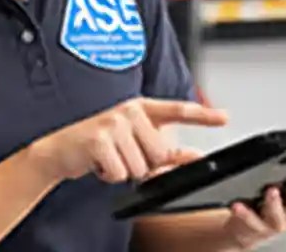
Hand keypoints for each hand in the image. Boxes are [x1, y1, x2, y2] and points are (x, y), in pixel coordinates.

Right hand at [28, 98, 228, 183]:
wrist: (60, 150)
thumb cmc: (101, 146)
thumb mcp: (135, 145)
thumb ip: (167, 152)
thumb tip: (196, 158)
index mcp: (142, 108)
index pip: (177, 110)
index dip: (203, 115)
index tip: (224, 117)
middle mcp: (129, 111)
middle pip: (159, 154)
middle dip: (143, 164)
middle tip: (123, 155)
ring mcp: (114, 122)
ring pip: (140, 167)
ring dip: (125, 171)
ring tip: (110, 158)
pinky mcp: (99, 139)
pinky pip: (121, 173)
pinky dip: (110, 176)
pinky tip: (100, 164)